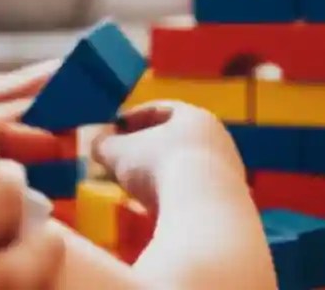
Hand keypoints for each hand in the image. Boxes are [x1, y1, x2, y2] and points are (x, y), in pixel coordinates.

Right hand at [91, 102, 244, 210]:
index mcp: (195, 117)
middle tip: (121, 162)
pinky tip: (157, 212)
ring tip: (135, 192)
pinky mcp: (229, 202)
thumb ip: (104, 144)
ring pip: (185, 168)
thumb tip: (96, 144)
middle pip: (175, 140)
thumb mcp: (119, 153)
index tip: (113, 131)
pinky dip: (174, 197)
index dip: (133, 119)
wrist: (204, 214)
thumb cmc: (159, 169)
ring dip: (159, 177)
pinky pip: (195, 193)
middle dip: (145, 151)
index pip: (161, 110)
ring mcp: (227, 171)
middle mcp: (217, 139)